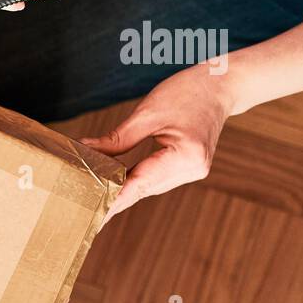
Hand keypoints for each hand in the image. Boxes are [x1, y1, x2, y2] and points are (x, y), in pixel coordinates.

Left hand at [81, 64, 235, 223]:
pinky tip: (113, 183)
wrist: (221, 85)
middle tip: (82, 209)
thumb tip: (85, 152)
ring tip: (91, 197)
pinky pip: (154, 178)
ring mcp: (192, 171)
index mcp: (186, 157)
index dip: (113, 201)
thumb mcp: (147, 114)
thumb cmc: (187, 92)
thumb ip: (117, 139)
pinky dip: (134, 179)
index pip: (139, 184)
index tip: (93, 217)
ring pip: (147, 186)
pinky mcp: (187, 167)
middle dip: (112, 196)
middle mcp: (192, 169)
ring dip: (121, 189)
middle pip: (142, 188)